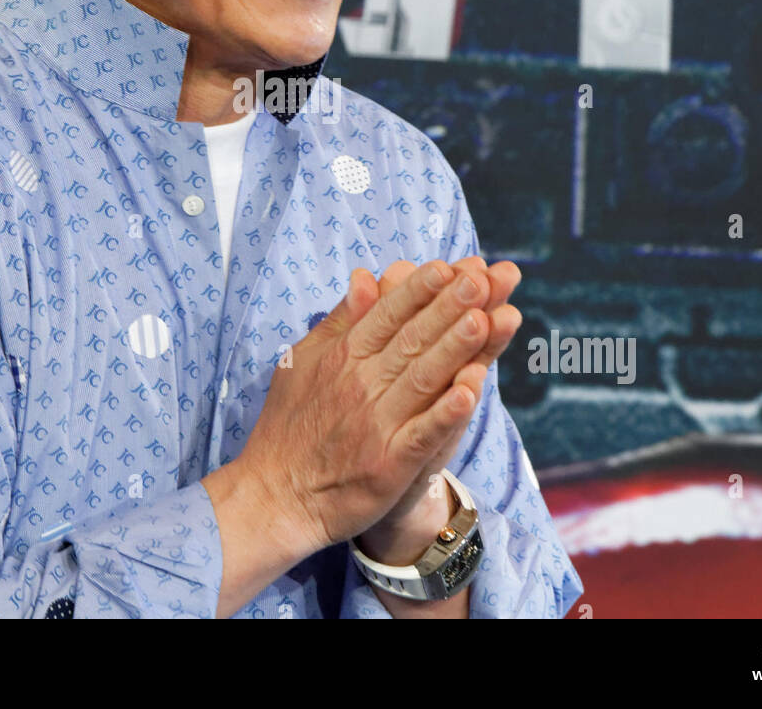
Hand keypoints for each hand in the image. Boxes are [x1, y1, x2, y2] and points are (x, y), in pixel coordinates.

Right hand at [235, 259, 498, 551]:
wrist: (275, 495)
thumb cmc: (289, 424)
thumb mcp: (302, 361)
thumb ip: (339, 320)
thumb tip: (365, 277)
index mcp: (344, 356)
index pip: (389, 314)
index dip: (420, 289)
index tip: (449, 265)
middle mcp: (362, 384)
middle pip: (413, 339)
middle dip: (450, 306)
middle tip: (483, 277)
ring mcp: (377, 424)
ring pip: (423, 378)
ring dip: (455, 348)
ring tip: (486, 318)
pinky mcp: (389, 464)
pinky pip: (422, 434)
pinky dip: (445, 414)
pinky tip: (470, 393)